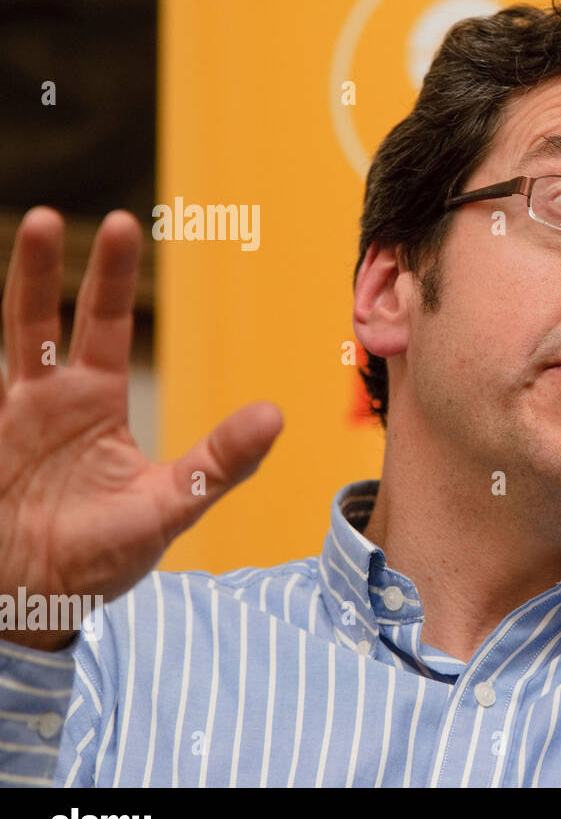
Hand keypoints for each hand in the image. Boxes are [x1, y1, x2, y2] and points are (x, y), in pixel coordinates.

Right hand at [0, 207, 281, 650]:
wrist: (33, 603)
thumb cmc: (99, 557)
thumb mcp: (167, 509)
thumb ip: (217, 464)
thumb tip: (276, 414)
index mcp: (92, 404)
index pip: (102, 324)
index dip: (109, 277)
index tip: (124, 223)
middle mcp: (45, 399)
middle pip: (48, 317)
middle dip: (54, 265)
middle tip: (70, 216)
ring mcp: (4, 419)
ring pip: (12, 338)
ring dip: (21, 285)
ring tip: (36, 222)